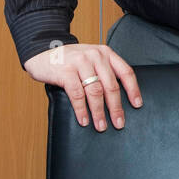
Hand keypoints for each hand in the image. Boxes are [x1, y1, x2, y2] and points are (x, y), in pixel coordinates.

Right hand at [23, 42, 142, 132]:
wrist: (41, 52)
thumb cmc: (69, 60)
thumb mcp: (91, 59)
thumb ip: (103, 71)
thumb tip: (117, 98)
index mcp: (105, 53)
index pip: (125, 72)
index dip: (133, 90)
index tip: (137, 105)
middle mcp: (95, 56)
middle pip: (111, 85)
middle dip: (116, 107)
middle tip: (119, 123)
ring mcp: (80, 63)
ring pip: (95, 91)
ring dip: (99, 112)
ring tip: (101, 125)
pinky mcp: (65, 71)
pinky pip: (77, 94)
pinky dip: (82, 110)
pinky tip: (84, 120)